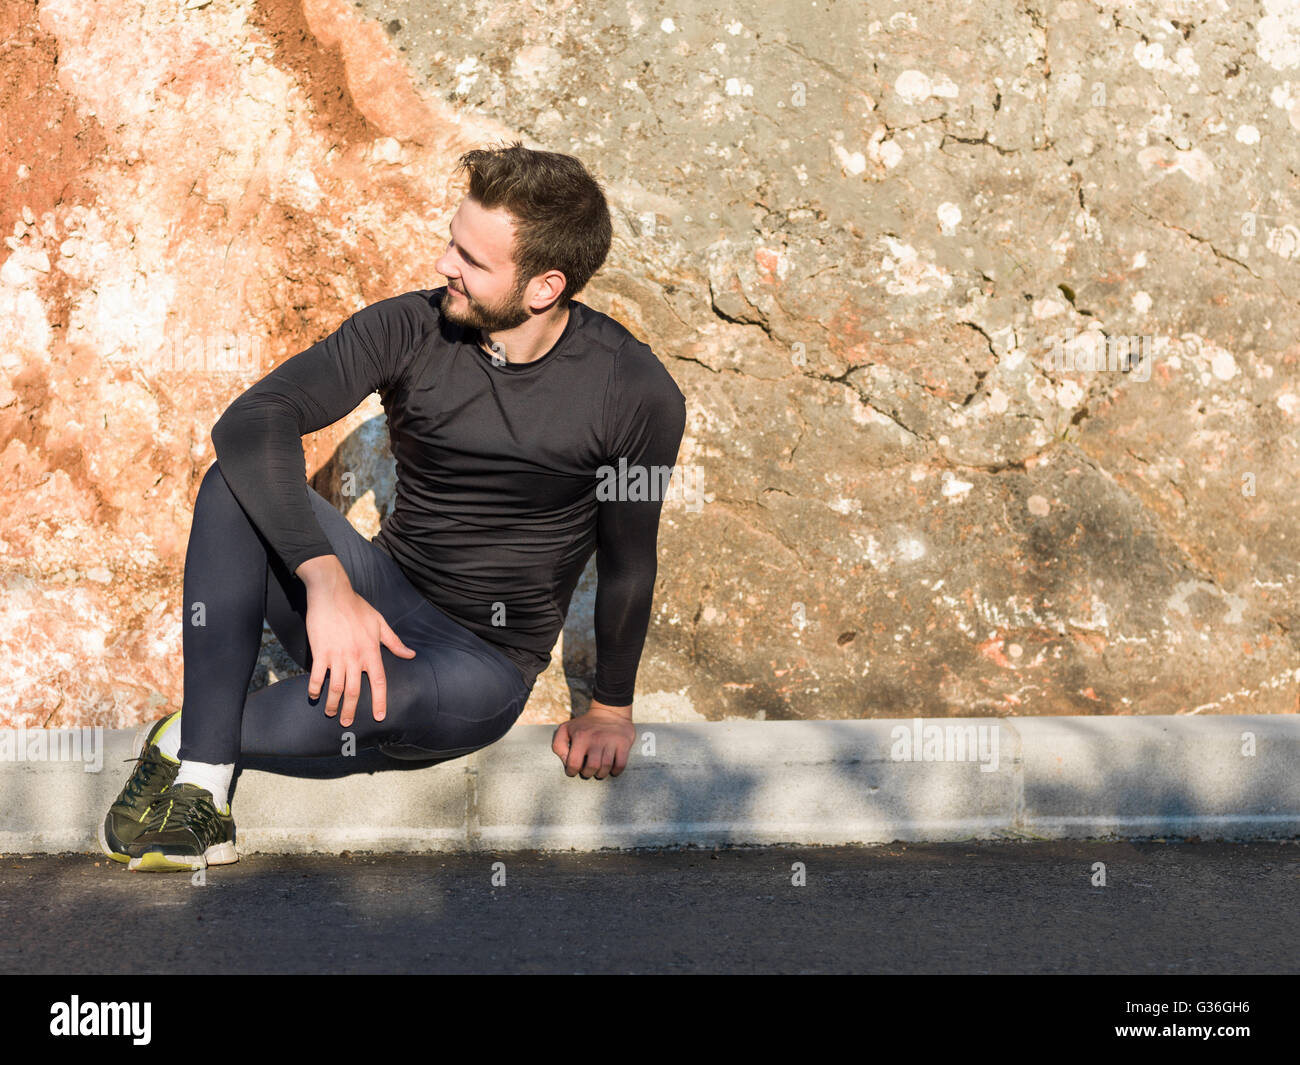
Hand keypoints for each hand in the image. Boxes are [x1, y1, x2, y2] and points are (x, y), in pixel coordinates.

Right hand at [299, 559, 416, 726]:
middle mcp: (355, 657)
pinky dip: (315, 688)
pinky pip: (317, 676)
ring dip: (332, 703)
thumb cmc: (357, 607)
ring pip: (336, 687)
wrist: (332, 593)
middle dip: (351, 710)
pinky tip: (314, 695)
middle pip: (355, 691)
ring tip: (331, 713)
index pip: (379, 681)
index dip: (380, 701)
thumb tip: (411, 654)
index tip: (380, 716)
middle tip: (347, 722)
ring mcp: (337, 656)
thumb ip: (394, 642)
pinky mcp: (320, 652)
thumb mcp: (380, 623)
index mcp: (371, 651)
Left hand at [552, 700, 634, 779]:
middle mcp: (596, 739)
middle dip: (587, 774)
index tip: (573, 771)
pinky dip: (615, 771)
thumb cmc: (584, 725)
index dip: (572, 771)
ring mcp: (611, 741)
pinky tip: (611, 769)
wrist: (609, 711)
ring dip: (601, 774)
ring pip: (605, 767)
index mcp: (580, 736)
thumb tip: (566, 762)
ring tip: (598, 771)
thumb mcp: (566, 729)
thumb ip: (558, 745)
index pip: (574, 764)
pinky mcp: (623, 743)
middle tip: (587, 771)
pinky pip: (620, 764)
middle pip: (591, 768)